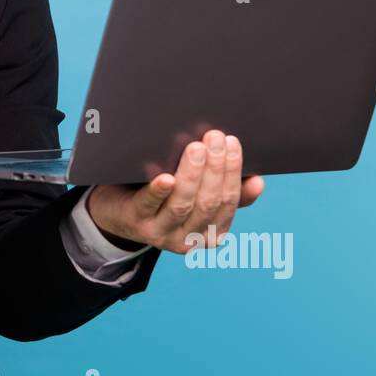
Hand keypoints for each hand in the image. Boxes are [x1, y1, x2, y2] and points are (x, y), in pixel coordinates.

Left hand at [86, 129, 265, 253]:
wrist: (116, 213)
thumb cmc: (164, 198)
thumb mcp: (198, 198)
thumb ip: (226, 193)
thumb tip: (258, 182)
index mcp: (211, 232)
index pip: (228, 201)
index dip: (232, 172)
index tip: (233, 143)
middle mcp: (188, 238)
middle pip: (207, 203)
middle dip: (214, 168)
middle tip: (215, 136)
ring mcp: (161, 232)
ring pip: (182, 205)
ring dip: (193, 175)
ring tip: (196, 147)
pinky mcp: (135, 221)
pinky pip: (149, 205)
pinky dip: (160, 191)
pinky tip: (166, 177)